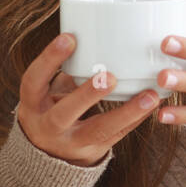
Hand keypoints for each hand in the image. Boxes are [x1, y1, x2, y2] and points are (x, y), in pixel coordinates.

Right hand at [17, 34, 159, 165]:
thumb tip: (96, 32)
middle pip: (63, 113)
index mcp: (32, 104)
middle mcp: (47, 126)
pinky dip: (136, 120)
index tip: (70, 37)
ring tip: (150, 96)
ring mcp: (71, 143)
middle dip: (87, 95)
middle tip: (109, 76)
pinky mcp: (93, 151)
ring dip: (127, 112)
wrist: (49, 154)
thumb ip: (68, 70)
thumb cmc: (52, 107)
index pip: (34, 80)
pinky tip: (153, 105)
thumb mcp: (47, 90)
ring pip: (99, 130)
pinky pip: (118, 136)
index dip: (50, 59)